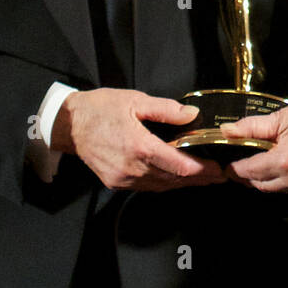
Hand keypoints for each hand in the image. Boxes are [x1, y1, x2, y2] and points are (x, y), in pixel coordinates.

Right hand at [52, 88, 225, 190]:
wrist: (69, 124)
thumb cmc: (100, 109)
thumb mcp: (135, 101)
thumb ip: (166, 110)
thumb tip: (192, 115)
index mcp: (139, 147)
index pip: (180, 165)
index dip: (202, 170)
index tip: (218, 168)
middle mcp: (132, 168)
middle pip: (174, 180)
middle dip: (199, 179)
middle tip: (218, 175)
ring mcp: (123, 179)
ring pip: (161, 186)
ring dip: (183, 183)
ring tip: (202, 178)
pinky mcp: (116, 183)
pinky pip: (147, 186)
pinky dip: (164, 183)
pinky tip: (175, 178)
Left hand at [219, 86, 287, 194]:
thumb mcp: (280, 118)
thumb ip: (250, 128)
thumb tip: (226, 131)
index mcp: (287, 160)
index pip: (251, 172)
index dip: (236, 171)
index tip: (230, 168)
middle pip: (263, 186)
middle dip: (251, 177)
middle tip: (245, 167)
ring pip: (281, 190)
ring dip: (272, 180)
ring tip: (270, 163)